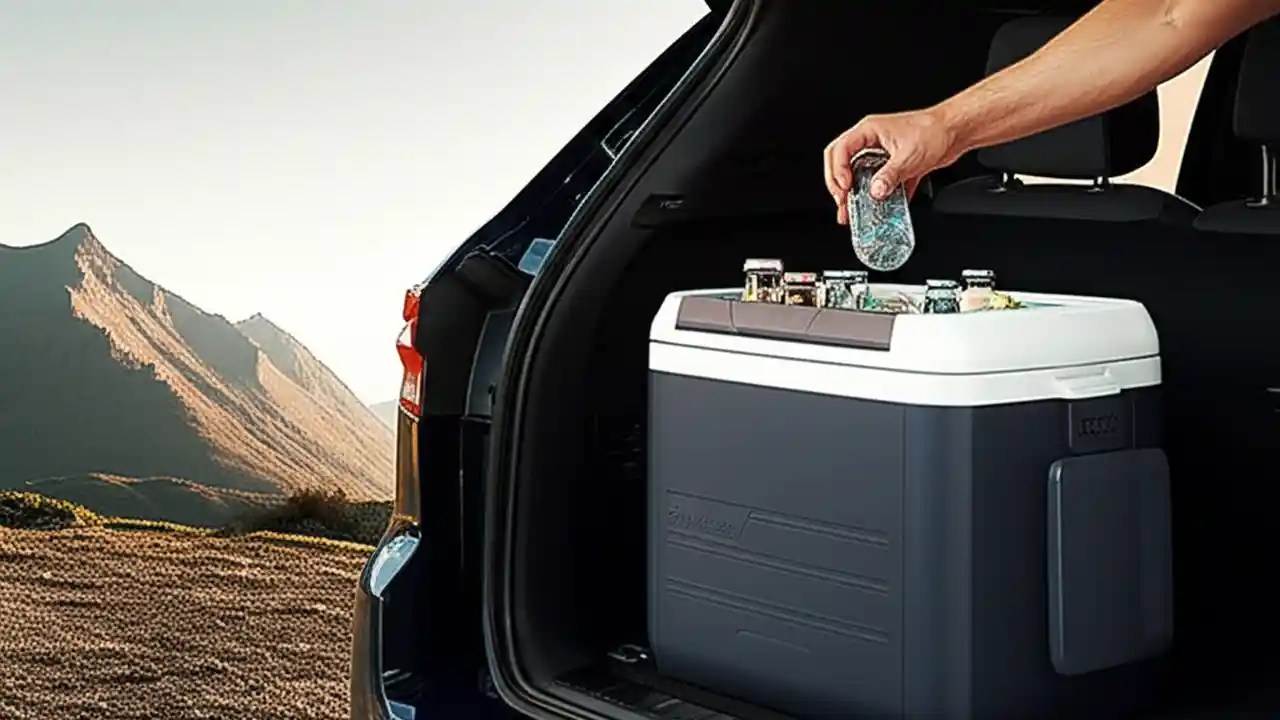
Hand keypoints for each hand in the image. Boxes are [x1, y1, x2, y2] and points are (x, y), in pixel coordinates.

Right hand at [823, 106, 963, 224]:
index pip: (840, 150)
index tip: (846, 188)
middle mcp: (872, 142)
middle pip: (842, 163)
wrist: (956, 131)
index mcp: (869, 131)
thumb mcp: (909, 156)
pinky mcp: (893, 166)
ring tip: (853, 211)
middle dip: (839, 185)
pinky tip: (880, 208)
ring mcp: (882, 154)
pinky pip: (878, 183)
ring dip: (856, 194)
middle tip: (843, 201)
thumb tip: (876, 192)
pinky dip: (877, 196)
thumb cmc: (934, 131)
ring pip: (858, 175)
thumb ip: (890, 175)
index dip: (837, 171)